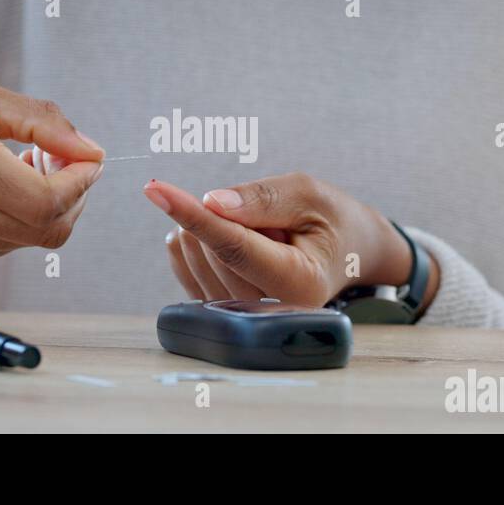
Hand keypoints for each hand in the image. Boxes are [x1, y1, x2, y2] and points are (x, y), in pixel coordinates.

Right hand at [0, 74, 104, 268]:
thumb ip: (40, 120)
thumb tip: (91, 151)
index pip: (44, 200)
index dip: (80, 183)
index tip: (85, 157)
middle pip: (46, 229)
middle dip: (72, 196)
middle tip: (58, 159)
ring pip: (30, 240)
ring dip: (46, 206)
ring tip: (21, 165)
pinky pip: (6, 247)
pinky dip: (19, 220)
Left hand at [143, 173, 435, 308]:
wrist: (347, 251)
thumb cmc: (331, 219)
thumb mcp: (308, 195)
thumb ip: (262, 199)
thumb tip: (212, 203)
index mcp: (300, 282)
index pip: (234, 246)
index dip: (193, 214)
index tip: (156, 189)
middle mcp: (269, 310)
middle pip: (210, 247)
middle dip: (224, 213)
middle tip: (268, 217)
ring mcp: (241, 315)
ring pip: (191, 253)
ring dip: (212, 224)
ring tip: (259, 229)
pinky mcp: (219, 310)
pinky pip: (181, 263)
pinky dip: (194, 235)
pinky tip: (225, 232)